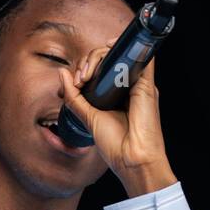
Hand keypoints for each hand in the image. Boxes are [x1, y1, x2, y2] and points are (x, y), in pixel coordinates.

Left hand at [58, 42, 172, 188]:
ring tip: (86, 74)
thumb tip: (62, 74)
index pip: (100, 69)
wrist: (133, 160)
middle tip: (79, 80)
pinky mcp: (147, 85)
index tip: (73, 84)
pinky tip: (108, 51)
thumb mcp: (88, 118)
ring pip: (119, 54)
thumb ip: (74, 97)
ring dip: (99, 55)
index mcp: (117, 95)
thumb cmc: (116, 145)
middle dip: (87, 62)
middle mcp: (129, 87)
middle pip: (108, 59)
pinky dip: (123, 48)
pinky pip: (140, 56)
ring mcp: (138, 84)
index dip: (84, 68)